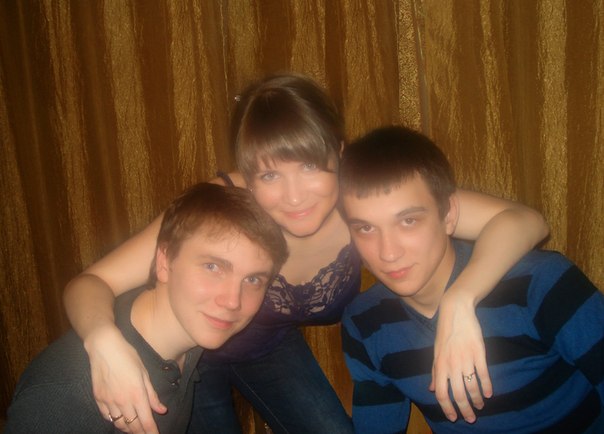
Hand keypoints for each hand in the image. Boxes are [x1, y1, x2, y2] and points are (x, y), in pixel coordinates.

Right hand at [85, 325, 165, 432]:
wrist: (104, 347)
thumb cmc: (128, 356)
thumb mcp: (144, 373)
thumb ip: (152, 395)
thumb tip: (162, 410)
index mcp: (137, 394)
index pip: (146, 421)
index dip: (151, 432)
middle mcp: (122, 401)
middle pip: (132, 426)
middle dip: (140, 432)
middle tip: (146, 433)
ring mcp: (108, 401)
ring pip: (119, 424)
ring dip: (128, 428)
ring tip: (134, 429)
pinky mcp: (98, 399)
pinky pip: (107, 416)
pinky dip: (115, 420)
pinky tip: (119, 419)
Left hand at [429, 292, 491, 422]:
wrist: (456, 312)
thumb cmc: (445, 333)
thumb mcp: (436, 353)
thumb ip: (435, 372)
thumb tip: (432, 389)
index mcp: (440, 365)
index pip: (441, 393)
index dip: (447, 408)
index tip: (453, 417)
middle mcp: (452, 365)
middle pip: (458, 394)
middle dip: (465, 410)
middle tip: (471, 418)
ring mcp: (466, 359)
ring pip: (472, 387)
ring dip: (477, 400)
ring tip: (480, 406)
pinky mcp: (479, 353)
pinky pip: (483, 374)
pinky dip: (487, 386)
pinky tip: (489, 394)